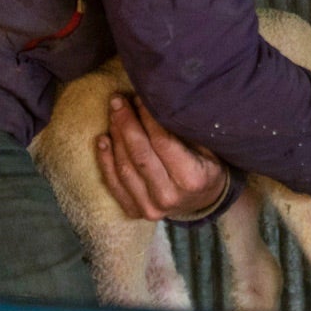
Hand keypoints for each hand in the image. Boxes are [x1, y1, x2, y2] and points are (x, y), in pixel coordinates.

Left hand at [97, 95, 229, 220]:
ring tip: (113, 115)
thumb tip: (157, 101)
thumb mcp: (208, 147)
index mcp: (191, 178)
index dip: (147, 117)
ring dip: (115, 138)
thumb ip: (183, 129)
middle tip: (118, 101)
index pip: (162, 142)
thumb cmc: (207, 166)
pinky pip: (114, 185)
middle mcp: (169, 196)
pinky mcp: (135, 212)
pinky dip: (105, 161)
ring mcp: (150, 208)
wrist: (204, 201)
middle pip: (140, 154)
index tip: (139, 97)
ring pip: (124, 168)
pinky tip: (102, 140)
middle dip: (126, 123)